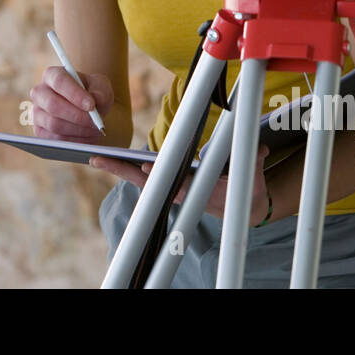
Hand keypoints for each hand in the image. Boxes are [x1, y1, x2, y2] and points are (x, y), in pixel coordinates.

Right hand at [28, 67, 114, 140]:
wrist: (88, 110)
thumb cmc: (93, 93)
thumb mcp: (101, 87)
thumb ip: (100, 92)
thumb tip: (95, 101)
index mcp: (52, 75)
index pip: (59, 81)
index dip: (74, 94)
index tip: (91, 105)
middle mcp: (40, 92)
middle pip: (52, 104)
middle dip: (76, 115)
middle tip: (94, 122)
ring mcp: (37, 113)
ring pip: (54, 124)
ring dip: (78, 129)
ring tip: (94, 130)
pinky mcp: (39, 131)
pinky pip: (54, 140)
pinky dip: (73, 141)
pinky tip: (86, 138)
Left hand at [89, 145, 269, 223]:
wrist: (242, 206)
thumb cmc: (245, 187)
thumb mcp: (251, 175)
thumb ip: (253, 158)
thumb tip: (259, 147)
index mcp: (196, 189)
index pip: (174, 181)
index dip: (160, 174)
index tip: (145, 166)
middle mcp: (179, 190)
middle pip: (146, 180)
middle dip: (122, 169)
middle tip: (98, 160)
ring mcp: (171, 189)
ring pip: (140, 179)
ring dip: (118, 169)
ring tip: (96, 158)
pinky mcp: (169, 185)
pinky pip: (143, 177)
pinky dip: (125, 168)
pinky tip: (109, 161)